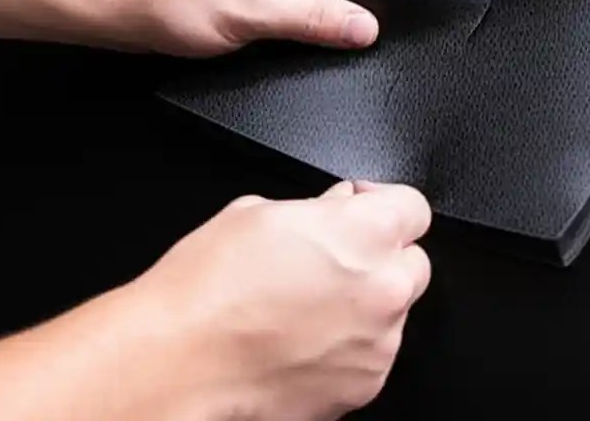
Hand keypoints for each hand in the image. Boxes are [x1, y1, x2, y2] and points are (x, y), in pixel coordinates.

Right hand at [125, 181, 431, 420]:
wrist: (177, 364)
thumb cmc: (206, 291)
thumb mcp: (256, 214)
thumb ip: (317, 208)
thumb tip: (338, 208)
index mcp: (366, 234)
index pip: (412, 207)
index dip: (383, 204)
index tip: (359, 209)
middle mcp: (384, 289)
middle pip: (412, 262)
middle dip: (379, 258)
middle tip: (330, 262)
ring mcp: (378, 344)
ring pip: (392, 314)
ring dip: (364, 306)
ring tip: (301, 310)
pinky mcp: (362, 386)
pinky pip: (370, 356)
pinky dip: (347, 348)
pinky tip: (299, 342)